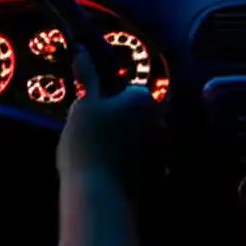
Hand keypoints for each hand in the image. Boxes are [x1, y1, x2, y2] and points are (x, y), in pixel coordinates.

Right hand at [56, 84, 157, 245]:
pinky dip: (133, 164)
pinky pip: (145, 162)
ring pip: (142, 138)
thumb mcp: (82, 106)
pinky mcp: (161, 172)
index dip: (108, 102)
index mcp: (143, 98)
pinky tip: (113, 173)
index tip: (94, 115)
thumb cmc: (86, 143)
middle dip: (122, 122)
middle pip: (139, 114)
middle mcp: (160, 119)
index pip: (128, 91)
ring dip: (128, 143)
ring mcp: (163, 147)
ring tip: (102, 158)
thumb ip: (87, 78)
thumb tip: (83, 51)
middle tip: (95, 137)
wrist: (98, 193)